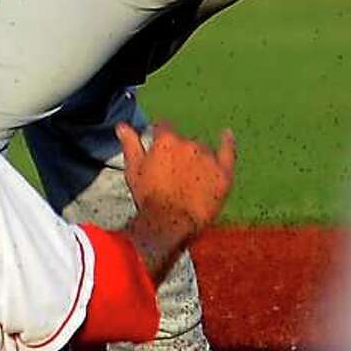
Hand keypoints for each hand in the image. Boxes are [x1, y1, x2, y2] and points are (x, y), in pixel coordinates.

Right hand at [117, 120, 235, 280]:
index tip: (158, 144)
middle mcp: (188, 144)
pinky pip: (227, 152)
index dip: (160, 134)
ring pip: (202, 150)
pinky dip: (227, 142)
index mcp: (166, 141)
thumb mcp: (133, 170)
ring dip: (196, 158)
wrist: (171, 223)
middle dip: (178, 152)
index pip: (163, 127)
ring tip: (190, 178)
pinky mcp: (223, 173)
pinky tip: (227, 134)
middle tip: (172, 172)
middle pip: (184, 142)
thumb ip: (130, 144)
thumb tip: (123, 126)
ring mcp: (208, 158)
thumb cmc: (149, 198)